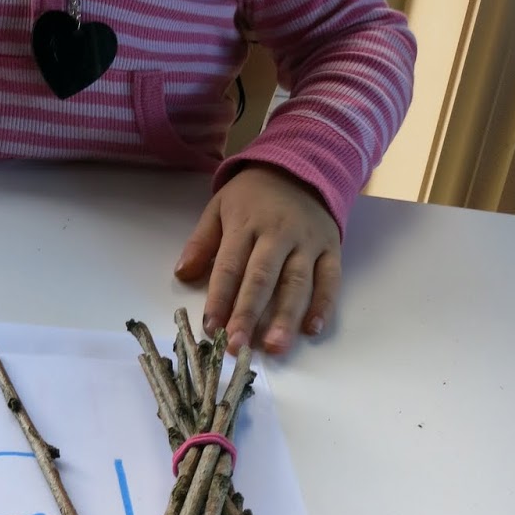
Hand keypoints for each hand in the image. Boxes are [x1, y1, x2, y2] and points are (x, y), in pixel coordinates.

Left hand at [174, 166, 340, 354]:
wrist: (300, 167)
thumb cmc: (252, 196)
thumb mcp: (219, 207)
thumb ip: (201, 241)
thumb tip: (183, 274)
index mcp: (245, 224)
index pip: (229, 266)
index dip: (219, 298)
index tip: (210, 328)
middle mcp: (278, 234)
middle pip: (262, 278)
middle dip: (248, 314)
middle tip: (238, 346)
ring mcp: (307, 242)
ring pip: (297, 283)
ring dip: (285, 317)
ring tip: (275, 347)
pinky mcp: (331, 248)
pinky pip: (330, 279)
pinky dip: (324, 305)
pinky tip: (312, 330)